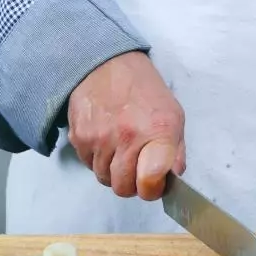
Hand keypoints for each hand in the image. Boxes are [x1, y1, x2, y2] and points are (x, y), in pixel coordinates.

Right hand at [67, 51, 185, 200]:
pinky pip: (88, 165)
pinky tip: (105, 140)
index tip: (154, 184)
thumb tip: (173, 178)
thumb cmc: (143, 91)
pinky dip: (97, 160)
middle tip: (136, 169)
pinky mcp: (79, 138)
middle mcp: (126, 137)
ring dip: (113, 171)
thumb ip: (176, 151)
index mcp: (157, 132)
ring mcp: (99, 138)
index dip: (152, 190)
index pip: (149, 181)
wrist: (105, 64)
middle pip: (123, 188)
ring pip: (104, 179)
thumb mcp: (173, 115)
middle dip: (132, 184)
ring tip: (120, 149)